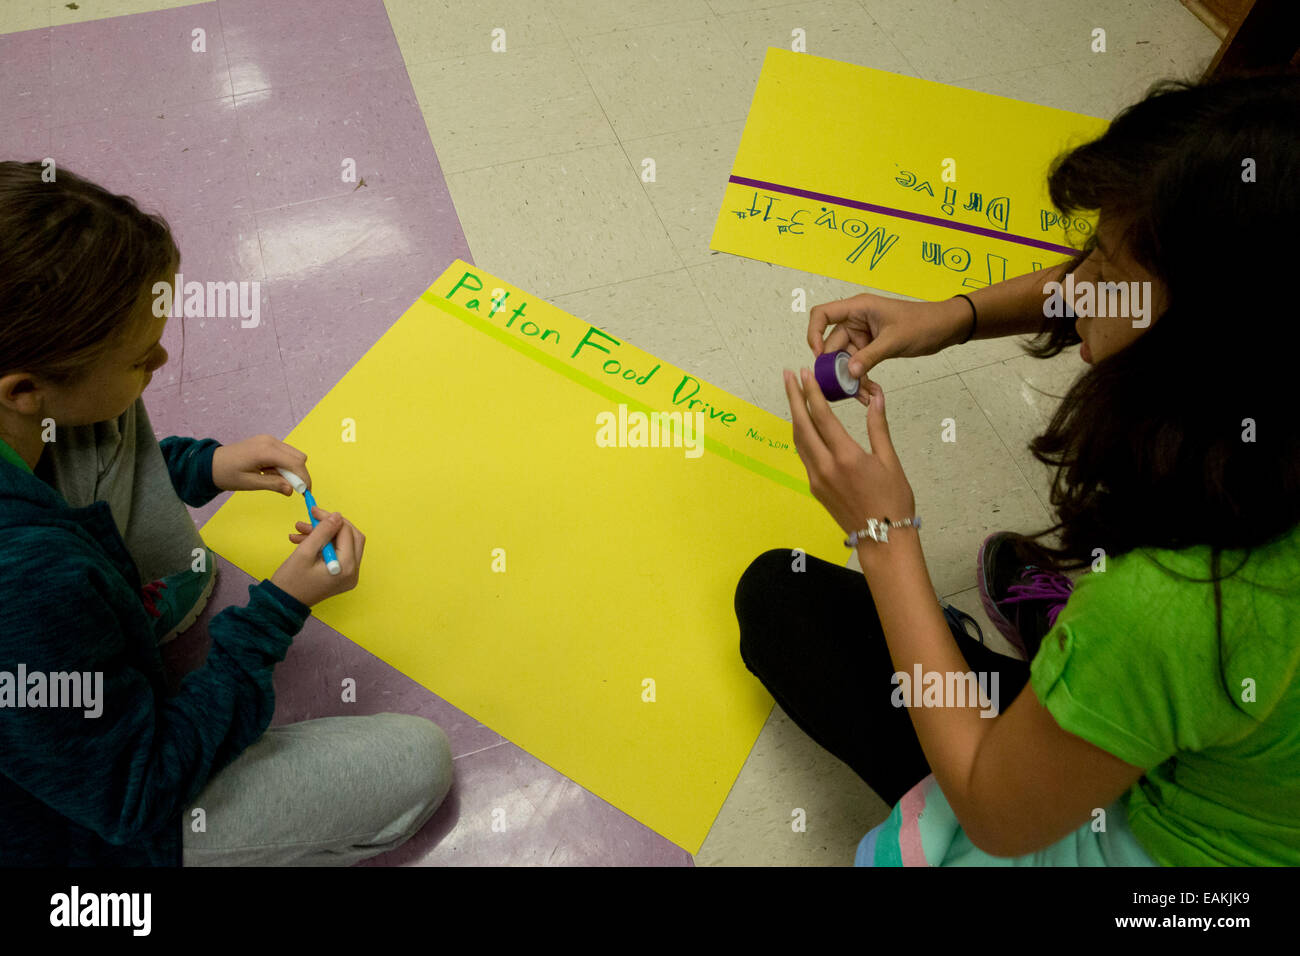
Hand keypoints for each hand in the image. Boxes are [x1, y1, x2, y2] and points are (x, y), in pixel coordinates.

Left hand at [211, 434, 309, 495]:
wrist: (210, 464)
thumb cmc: (227, 474)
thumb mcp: (250, 483)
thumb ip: (273, 484)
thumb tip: (292, 490)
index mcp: (265, 451)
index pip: (295, 463)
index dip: (304, 478)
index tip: (306, 493)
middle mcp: (270, 441)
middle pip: (299, 457)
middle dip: (299, 474)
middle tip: (288, 488)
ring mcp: (269, 440)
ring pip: (294, 455)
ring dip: (291, 470)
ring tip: (274, 479)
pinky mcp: (268, 442)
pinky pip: (285, 453)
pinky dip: (284, 465)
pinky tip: (270, 472)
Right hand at [270, 506, 364, 606]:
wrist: (282, 604)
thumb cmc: (291, 581)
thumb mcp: (305, 552)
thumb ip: (323, 531)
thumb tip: (337, 516)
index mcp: (347, 566)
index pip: (346, 532)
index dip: (331, 518)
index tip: (313, 511)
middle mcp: (353, 572)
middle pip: (350, 537)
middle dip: (330, 525)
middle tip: (311, 518)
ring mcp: (348, 575)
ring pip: (342, 544)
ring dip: (323, 534)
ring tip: (299, 530)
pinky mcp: (341, 576)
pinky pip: (337, 553)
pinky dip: (322, 545)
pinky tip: (302, 540)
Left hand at [783, 368, 914, 536]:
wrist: (882, 539)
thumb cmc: (892, 500)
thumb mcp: (890, 461)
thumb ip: (878, 428)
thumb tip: (876, 398)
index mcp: (846, 456)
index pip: (822, 417)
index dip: (811, 392)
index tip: (803, 374)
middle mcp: (825, 466)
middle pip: (802, 425)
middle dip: (793, 398)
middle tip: (787, 376)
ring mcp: (817, 479)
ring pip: (799, 441)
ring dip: (795, 416)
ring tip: (793, 395)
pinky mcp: (815, 488)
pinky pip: (804, 456)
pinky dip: (802, 435)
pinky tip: (804, 425)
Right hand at [808, 293, 970, 404]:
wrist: (945, 327)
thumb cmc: (923, 323)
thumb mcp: (894, 340)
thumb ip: (870, 356)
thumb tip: (849, 373)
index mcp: (858, 308)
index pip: (822, 315)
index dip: (813, 334)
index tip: (819, 357)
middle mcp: (855, 321)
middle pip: (832, 345)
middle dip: (837, 369)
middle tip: (843, 389)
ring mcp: (862, 335)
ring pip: (845, 360)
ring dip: (851, 379)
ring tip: (863, 396)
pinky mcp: (870, 347)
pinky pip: (858, 364)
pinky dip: (861, 378)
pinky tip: (868, 393)